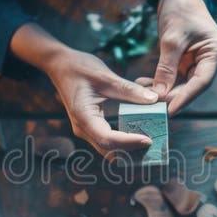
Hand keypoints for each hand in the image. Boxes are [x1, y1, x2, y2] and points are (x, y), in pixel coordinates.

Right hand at [45, 49, 159, 157]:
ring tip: (153, 139)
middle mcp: (84, 129)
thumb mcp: (106, 76)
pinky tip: (143, 129)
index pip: (108, 139)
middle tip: (157, 144)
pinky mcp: (93, 126)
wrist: (60, 65)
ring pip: (112, 149)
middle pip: (111, 151)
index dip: (129, 143)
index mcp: (84, 117)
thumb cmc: (79, 67)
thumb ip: (129, 89)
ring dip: (131, 148)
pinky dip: (127, 139)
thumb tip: (154, 100)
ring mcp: (88, 129)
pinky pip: (111, 139)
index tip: (148, 140)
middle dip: (134, 152)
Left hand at [139, 0, 216, 114]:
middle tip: (151, 104)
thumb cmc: (181, 8)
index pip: (202, 82)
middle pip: (192, 86)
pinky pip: (172, 76)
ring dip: (162, 90)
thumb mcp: (172, 38)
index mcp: (216, 51)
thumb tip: (159, 94)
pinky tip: (143, 84)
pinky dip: (159, 81)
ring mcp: (197, 60)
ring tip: (142, 94)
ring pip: (180, 83)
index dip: (186, 98)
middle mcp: (209, 59)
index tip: (170, 110)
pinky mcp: (185, 60)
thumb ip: (166, 67)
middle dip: (171, 96)